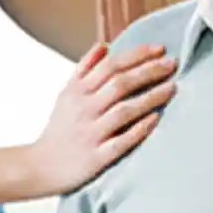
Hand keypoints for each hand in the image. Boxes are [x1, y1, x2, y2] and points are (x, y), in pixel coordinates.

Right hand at [29, 43, 176, 194]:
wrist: (40, 166)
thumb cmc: (59, 128)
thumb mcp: (66, 93)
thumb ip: (84, 68)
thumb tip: (104, 45)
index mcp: (77, 91)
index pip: (110, 65)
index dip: (136, 55)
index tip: (159, 49)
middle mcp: (84, 109)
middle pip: (119, 84)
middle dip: (148, 71)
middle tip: (172, 64)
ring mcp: (90, 133)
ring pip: (123, 110)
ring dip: (150, 97)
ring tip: (172, 88)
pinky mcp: (96, 158)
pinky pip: (120, 142)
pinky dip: (138, 130)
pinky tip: (155, 119)